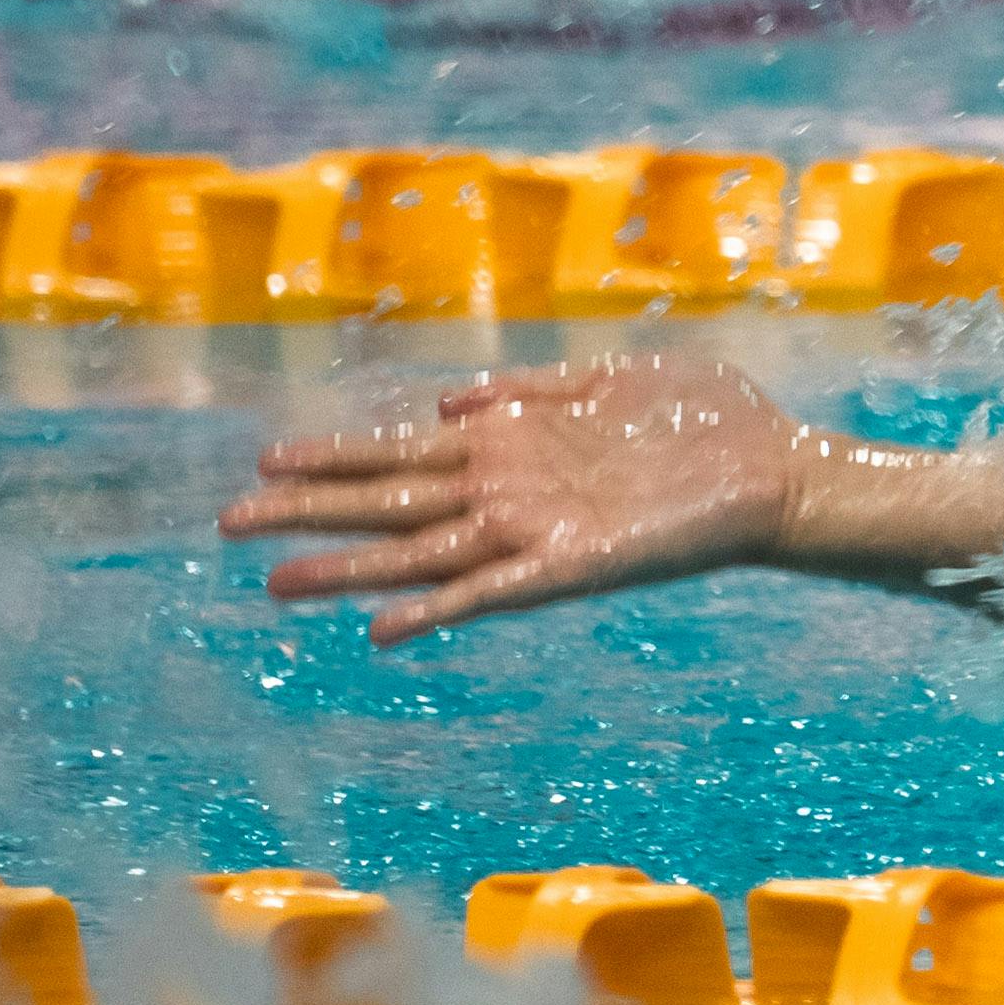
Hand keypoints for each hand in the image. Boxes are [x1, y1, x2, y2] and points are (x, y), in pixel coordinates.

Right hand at [221, 355, 810, 641]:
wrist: (778, 470)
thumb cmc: (702, 420)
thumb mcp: (610, 377)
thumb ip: (530, 386)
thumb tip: (445, 397)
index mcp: (511, 441)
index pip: (402, 449)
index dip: (334, 457)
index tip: (263, 462)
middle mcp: (509, 489)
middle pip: (390, 499)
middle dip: (310, 511)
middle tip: (225, 522)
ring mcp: (535, 529)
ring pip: (422, 550)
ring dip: (350, 569)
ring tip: (275, 581)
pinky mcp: (575, 563)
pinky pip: (493, 591)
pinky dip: (440, 610)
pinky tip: (381, 628)